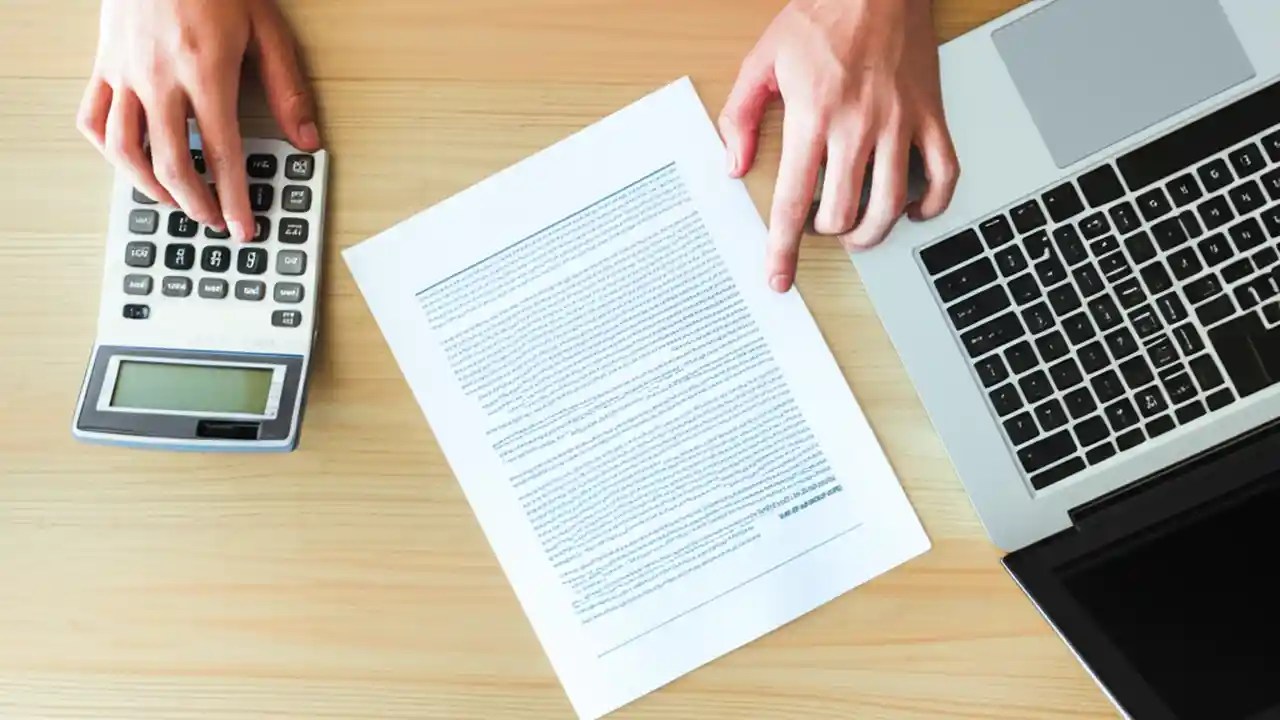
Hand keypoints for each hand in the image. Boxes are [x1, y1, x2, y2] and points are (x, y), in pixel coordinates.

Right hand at [77, 0, 319, 240]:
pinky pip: (93, 119)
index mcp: (205, 72)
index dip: (235, 199)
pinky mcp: (102, 65)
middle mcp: (159, 78)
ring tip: (177, 204)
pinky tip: (132, 163)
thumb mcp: (267, 29)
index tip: (244, 228)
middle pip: (171, 163)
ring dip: (151, 188)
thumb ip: (287, 89)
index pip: (222, 153)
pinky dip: (110, 150)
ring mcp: (124, 73)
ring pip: (125, 150)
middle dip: (197, 204)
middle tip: (216, 223)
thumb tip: (307, 141)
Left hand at [720, 0, 958, 292]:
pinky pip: (944, 174)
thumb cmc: (822, 15)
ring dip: (872, 232)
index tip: (779, 276)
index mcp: (814, 116)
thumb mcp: (762, 61)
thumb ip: (740, 117)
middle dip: (828, 233)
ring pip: (891, 205)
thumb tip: (735, 166)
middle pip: (844, 213)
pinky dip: (931, 204)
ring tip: (859, 232)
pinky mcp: (931, 115)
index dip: (783, 248)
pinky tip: (913, 210)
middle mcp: (859, 125)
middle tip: (821, 227)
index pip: (795, 200)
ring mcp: (900, 123)